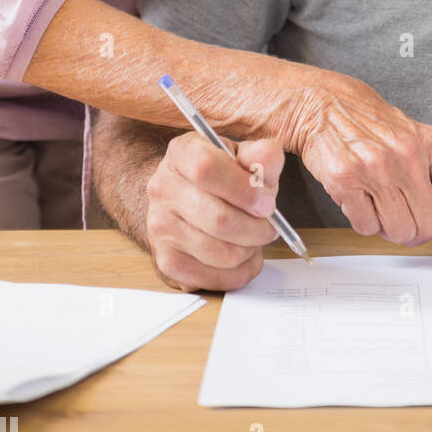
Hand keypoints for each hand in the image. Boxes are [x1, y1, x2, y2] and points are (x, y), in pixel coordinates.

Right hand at [146, 132, 283, 291]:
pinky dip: (241, 271)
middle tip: (270, 224)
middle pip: (218, 219)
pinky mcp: (167, 262)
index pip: (206, 169)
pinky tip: (242, 253)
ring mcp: (161, 228)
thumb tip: (266, 157)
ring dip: (251, 249)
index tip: (268, 202)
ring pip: (223, 254)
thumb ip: (262, 156)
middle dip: (257, 227)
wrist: (190, 198)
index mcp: (182, 153)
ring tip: (254, 237)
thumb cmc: (224, 176)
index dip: (243, 189)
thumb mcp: (245, 157)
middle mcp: (163, 189)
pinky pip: (217, 279)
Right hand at [291, 71, 431, 275]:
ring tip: (376, 198)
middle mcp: (407, 155)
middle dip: (415, 230)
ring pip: (397, 231)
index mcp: (430, 145)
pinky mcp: (346, 179)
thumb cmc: (371, 124)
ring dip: (387, 226)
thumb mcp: (413, 136)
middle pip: (427, 226)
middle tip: (400, 213)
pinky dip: (363, 220)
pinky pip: (366, 227)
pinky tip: (358, 195)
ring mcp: (376, 168)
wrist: (325, 102)